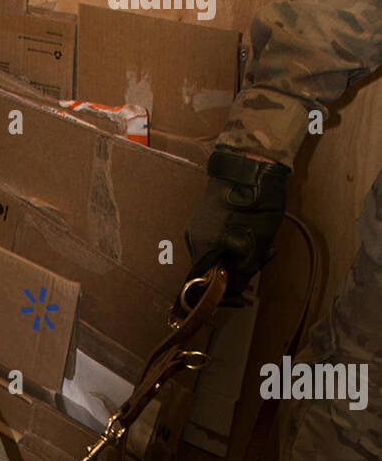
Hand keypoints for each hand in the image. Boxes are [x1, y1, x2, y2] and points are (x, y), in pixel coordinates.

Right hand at [185, 148, 288, 304]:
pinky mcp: (204, 215)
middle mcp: (194, 240)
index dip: (221, 296)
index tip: (240, 299)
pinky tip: (254, 230)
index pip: (201, 286)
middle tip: (263, 261)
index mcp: (204, 249)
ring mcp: (197, 226)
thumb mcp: (259, 240)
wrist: (247, 160)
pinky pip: (216, 237)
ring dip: (238, 255)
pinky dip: (233, 241)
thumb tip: (236, 284)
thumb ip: (246, 267)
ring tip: (265, 244)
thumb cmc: (255, 201)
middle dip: (237, 271)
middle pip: (212, 269)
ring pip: (216, 252)